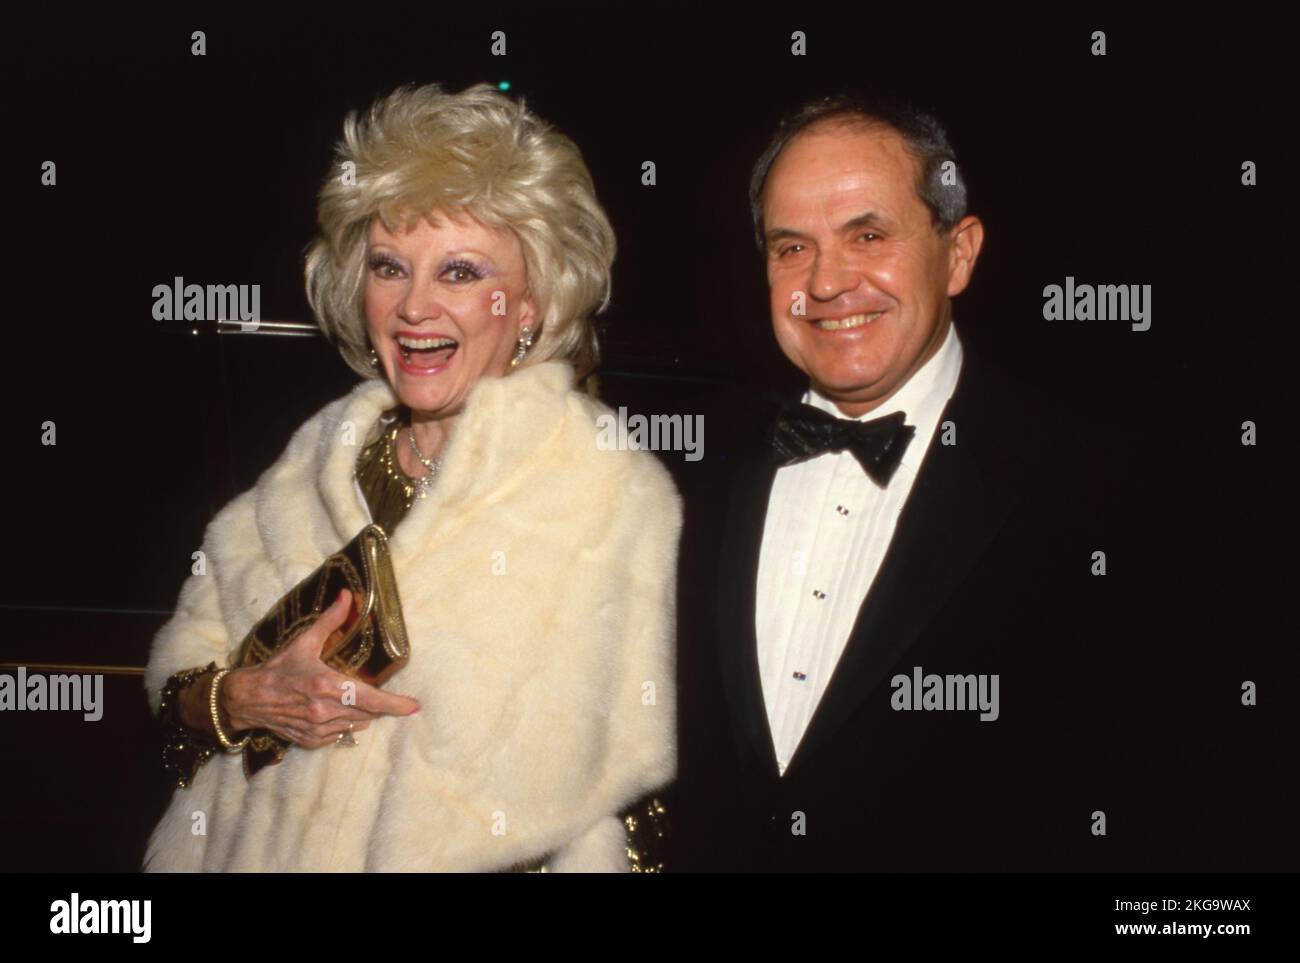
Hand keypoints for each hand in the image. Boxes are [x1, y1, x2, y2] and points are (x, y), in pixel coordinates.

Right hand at [220, 588, 420, 748]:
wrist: (248, 699)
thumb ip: (330, 620)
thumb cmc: (279, 669)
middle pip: (368, 713)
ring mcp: (318, 729)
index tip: (414, 706)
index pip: (370, 699)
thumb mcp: (304, 642)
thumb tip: (347, 596)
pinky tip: (335, 710)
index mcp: (326, 686)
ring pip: (356, 724)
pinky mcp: (311, 741)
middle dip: (379, 704)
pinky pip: (340, 735)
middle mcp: (325, 711)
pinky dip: (344, 723)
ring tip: (351, 698)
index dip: (395, 704)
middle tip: (383, 695)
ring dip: (362, 713)